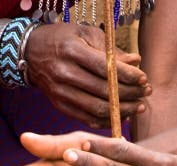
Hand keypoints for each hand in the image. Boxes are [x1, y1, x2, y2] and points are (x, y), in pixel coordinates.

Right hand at [26, 24, 149, 127]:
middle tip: (146, 93)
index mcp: (72, 51)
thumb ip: (111, 49)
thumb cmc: (63, 40)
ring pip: (98, 108)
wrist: (30, 54)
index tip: (144, 79)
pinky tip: (122, 115)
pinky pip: (88, 119)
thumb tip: (136, 61)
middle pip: (104, 91)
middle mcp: (64, 74)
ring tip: (139, 106)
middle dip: (130, 94)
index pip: (106, 68)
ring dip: (123, 110)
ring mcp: (61, 93)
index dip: (128, 76)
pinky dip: (108, 120)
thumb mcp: (86, 34)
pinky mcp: (61, 106)